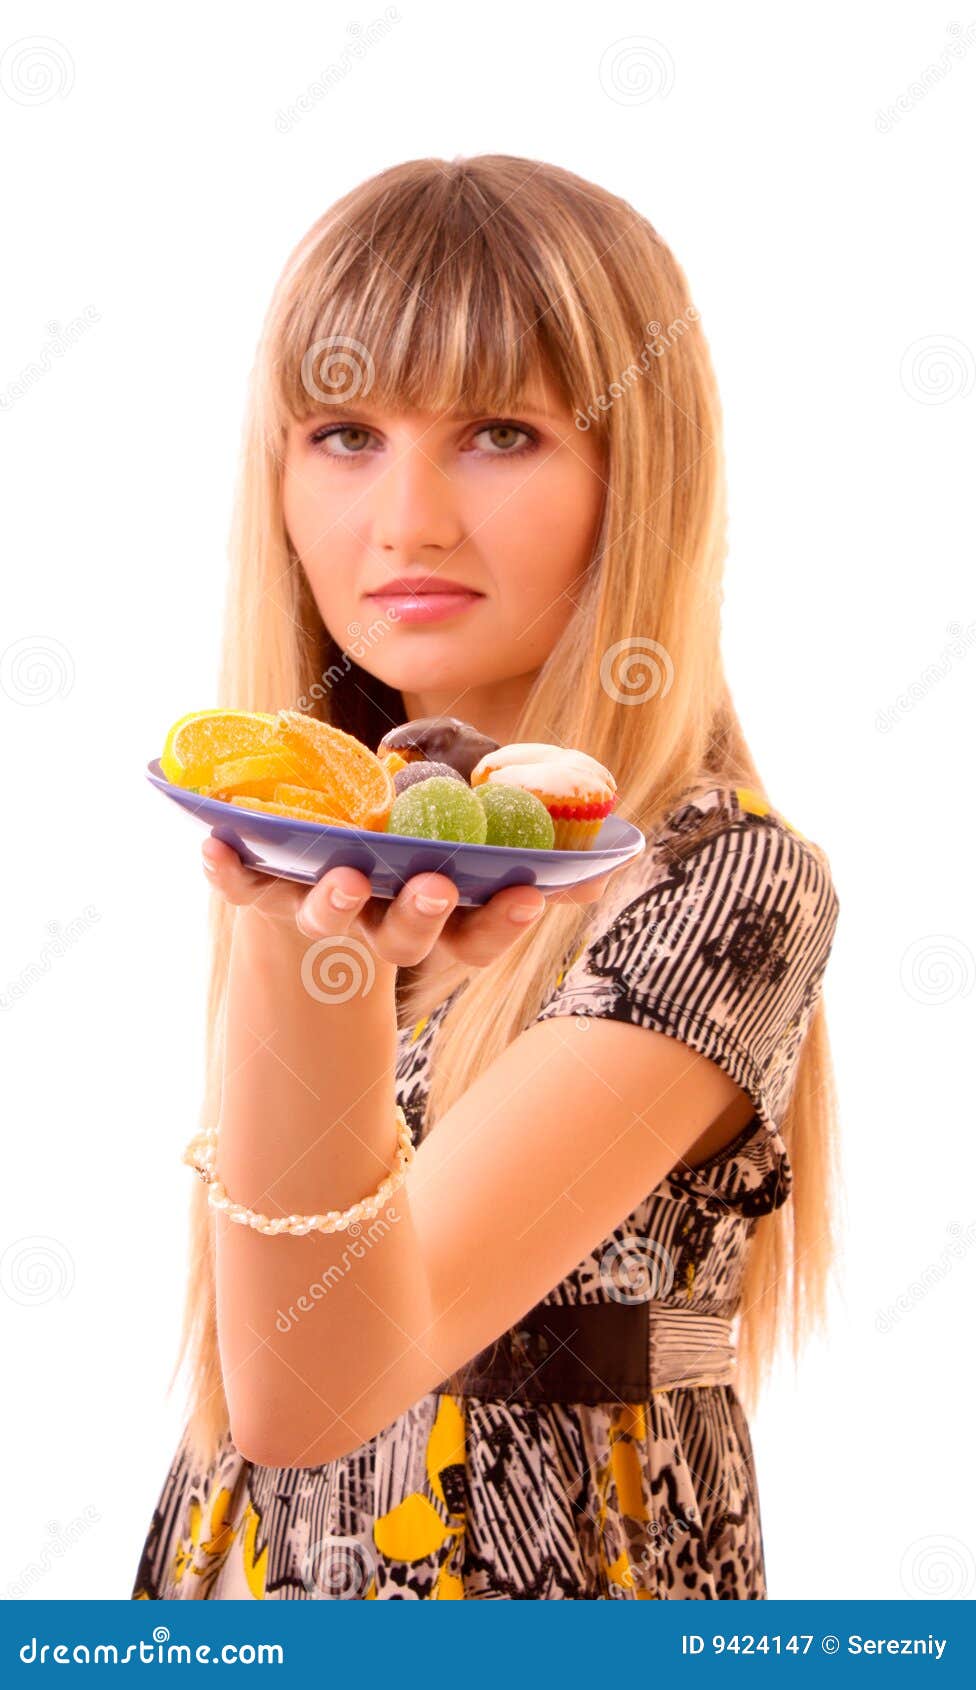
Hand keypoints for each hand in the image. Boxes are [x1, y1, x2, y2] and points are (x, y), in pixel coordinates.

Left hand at [200, 835, 620, 970]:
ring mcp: (326, 913)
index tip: (526, 894)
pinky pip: (246, 888)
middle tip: (432, 883)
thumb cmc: (422, 829)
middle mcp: (382, 926)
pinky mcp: (270, 892)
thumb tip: (606, 857)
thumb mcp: (481, 816)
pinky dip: (228, 870)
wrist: (324, 863)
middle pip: (405, 937)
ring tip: (342, 878)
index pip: (479, 937)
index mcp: (440, 917)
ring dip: (335, 902)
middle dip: (420, 914)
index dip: (503, 922)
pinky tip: (210, 841)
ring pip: (330, 920)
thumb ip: (532, 824)